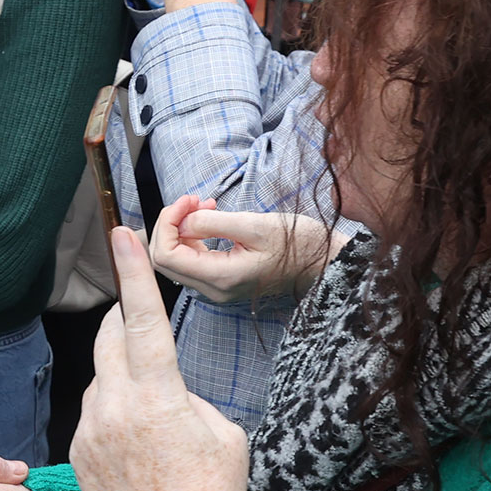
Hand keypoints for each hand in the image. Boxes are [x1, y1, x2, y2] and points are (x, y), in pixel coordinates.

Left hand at [71, 228, 246, 490]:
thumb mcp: (224, 435)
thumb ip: (190, 396)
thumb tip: (168, 387)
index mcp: (158, 396)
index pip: (142, 319)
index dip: (133, 272)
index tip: (122, 235)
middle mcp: (115, 407)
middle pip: (110, 338)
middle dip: (122, 318)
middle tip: (134, 310)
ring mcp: (90, 431)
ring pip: (101, 378)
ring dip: (123, 376)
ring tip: (156, 417)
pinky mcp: (77, 452)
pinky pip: (93, 413)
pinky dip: (113, 412)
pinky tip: (138, 445)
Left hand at [148, 195, 348, 303]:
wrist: (324, 262)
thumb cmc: (298, 243)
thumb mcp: (255, 225)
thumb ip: (212, 223)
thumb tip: (182, 221)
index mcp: (221, 278)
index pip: (167, 256)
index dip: (168, 223)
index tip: (188, 200)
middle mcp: (214, 290)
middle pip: (166, 259)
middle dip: (172, 224)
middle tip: (194, 199)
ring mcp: (218, 289)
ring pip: (178, 259)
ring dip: (183, 227)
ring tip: (204, 204)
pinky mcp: (223, 281)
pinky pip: (194, 259)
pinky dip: (194, 236)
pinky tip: (210, 216)